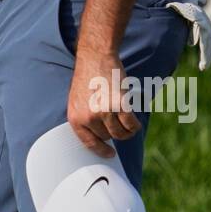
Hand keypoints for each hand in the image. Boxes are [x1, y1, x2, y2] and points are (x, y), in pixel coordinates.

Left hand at [66, 44, 140, 158]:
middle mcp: (89, 117)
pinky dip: (135, 126)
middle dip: (113, 131)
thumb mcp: (77, 101)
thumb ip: (84, 119)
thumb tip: (98, 139)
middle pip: (107, 137)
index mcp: (75, 118)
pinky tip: (134, 121)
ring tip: (127, 122)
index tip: (110, 154)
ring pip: (120, 134)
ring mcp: (105, 112)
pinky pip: (132, 125)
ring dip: (126, 131)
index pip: (89, 143)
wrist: (95, 57)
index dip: (101, 151)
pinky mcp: (120, 105)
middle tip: (116, 120)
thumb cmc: (87, 78)